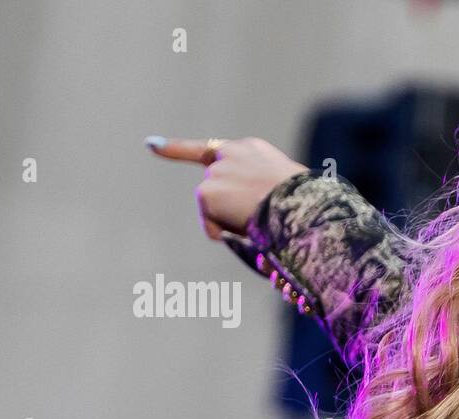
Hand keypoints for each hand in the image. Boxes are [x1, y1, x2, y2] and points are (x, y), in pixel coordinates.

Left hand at [145, 136, 308, 239]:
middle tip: (259, 216)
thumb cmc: (307, 207)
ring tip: (261, 219)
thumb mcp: (289, 191)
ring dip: (234, 221)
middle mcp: (231, 153)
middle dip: (225, 206)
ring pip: (215, 209)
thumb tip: (249, 229)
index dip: (177, 148)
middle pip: (215, 188)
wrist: (300, 207)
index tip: (150, 145)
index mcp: (254, 150)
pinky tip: (247, 227)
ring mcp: (216, 171)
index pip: (212, 149)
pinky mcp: (207, 191)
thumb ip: (265, 194)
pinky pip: (212, 225)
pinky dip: (226, 233)